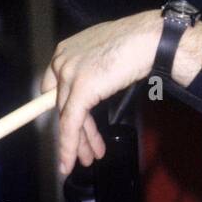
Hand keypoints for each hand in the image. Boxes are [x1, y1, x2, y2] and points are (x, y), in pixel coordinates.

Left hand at [42, 11, 162, 173]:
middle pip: (61, 106)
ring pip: (67, 118)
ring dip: (77, 144)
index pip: (52, 87)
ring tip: (87, 161)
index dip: (63, 108)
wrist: (149, 40)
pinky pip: (71, 124)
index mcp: (64, 50)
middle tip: (84, 151)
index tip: (74, 124)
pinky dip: (70, 146)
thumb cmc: (137, 43)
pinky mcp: (80, 90)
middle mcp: (61, 61)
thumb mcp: (104, 54)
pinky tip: (71, 161)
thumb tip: (95, 83)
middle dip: (75, 132)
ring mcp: (69, 75)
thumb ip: (92, 68)